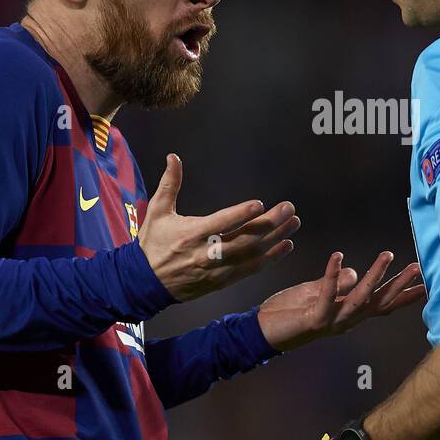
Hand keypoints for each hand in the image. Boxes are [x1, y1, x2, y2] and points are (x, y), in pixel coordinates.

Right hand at [138, 154, 299, 300]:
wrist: (146, 284)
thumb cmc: (153, 243)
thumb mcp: (157, 212)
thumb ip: (170, 184)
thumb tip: (174, 156)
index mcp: (191, 234)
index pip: (220, 224)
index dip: (240, 214)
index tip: (259, 204)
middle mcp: (206, 254)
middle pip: (244, 239)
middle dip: (269, 224)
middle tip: (289, 208)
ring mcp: (217, 270)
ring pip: (252, 255)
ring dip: (276, 239)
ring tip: (294, 223)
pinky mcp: (223, 281)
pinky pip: (251, 270)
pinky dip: (270, 258)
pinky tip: (286, 245)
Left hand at [257, 251, 424, 351]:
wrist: (262, 332)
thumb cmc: (290, 312)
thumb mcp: (317, 291)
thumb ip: (337, 283)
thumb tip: (355, 271)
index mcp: (349, 313)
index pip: (382, 303)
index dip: (404, 294)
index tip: (426, 283)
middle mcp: (346, 320)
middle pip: (379, 302)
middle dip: (399, 285)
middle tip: (418, 267)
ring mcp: (332, 321)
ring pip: (360, 298)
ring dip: (374, 277)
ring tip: (387, 255)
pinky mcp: (315, 319)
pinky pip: (327, 294)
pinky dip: (333, 275)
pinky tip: (338, 257)